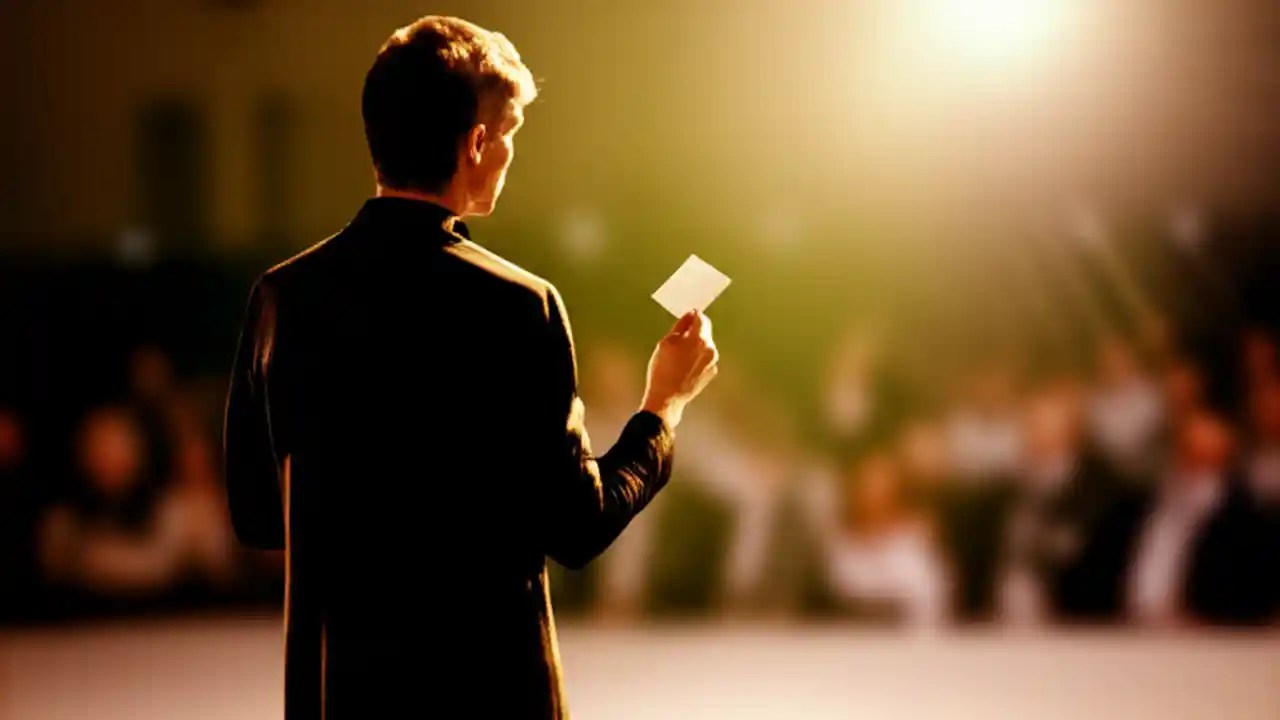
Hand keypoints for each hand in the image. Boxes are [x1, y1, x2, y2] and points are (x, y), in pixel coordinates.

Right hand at [640, 310, 719, 428]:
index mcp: (700, 339)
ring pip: (705, 345)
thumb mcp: (666, 343)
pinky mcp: (711, 373)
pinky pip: (705, 358)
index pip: (701, 318)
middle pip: (705, 332)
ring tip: (678, 355)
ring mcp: (712, 362)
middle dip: (694, 331)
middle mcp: (710, 349)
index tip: (688, 315)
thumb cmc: (663, 370)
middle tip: (680, 336)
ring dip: (695, 345)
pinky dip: (697, 357)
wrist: (667, 398)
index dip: (693, 315)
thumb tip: (689, 316)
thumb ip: (680, 326)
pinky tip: (683, 366)